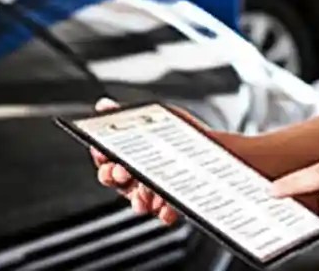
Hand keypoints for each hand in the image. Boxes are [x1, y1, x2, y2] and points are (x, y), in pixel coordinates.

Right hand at [88, 98, 179, 224]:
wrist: (218, 147)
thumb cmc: (183, 134)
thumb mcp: (156, 119)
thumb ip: (128, 116)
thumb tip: (104, 105)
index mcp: (128, 155)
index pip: (104, 158)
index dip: (100, 155)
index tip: (102, 151)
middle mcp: (136, 175)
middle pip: (115, 180)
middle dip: (114, 175)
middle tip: (121, 170)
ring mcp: (153, 192)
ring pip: (136, 199)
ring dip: (137, 197)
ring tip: (144, 191)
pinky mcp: (171, 205)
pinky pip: (163, 212)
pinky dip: (164, 210)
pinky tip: (167, 205)